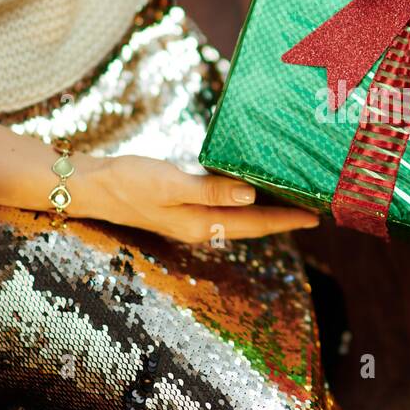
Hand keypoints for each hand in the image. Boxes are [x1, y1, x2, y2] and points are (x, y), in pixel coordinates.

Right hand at [74, 153, 319, 242]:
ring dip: (267, 210)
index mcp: (203, 225)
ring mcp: (192, 218)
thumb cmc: (129, 182)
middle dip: (284, 218)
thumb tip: (252, 195)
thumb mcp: (171, 183)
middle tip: (315, 208)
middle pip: (253, 225)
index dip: (287, 220)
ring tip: (292, 200)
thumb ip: (211, 190)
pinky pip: (224, 206)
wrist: (92, 186)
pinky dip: (244, 199)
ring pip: (240, 217)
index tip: (317, 216)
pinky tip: (251, 189)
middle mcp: (202, 227)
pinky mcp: (183, 206)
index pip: (256, 224)